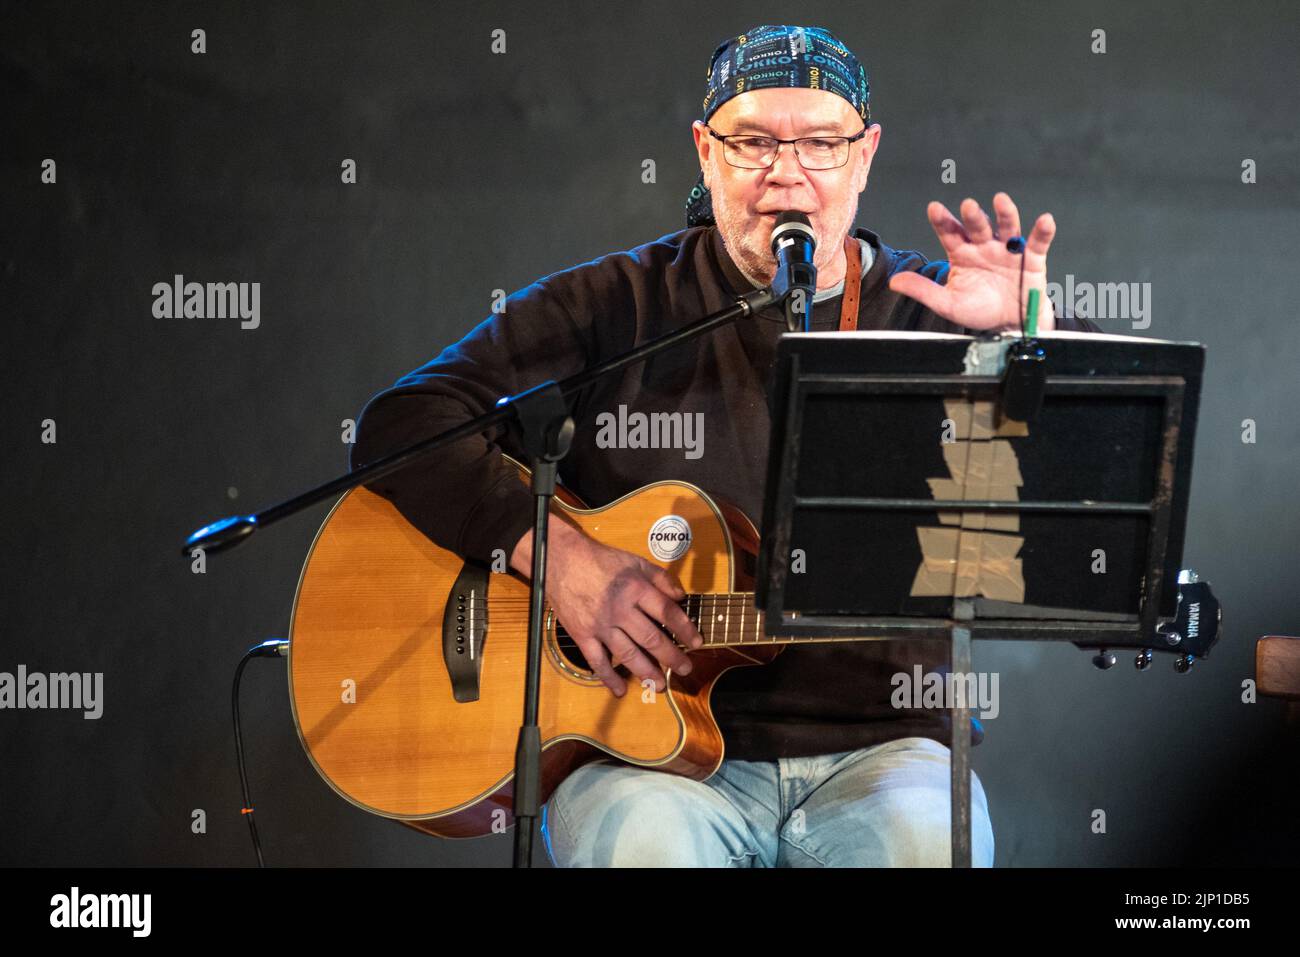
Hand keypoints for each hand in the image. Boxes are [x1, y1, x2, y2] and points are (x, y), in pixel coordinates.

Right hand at [510, 522, 702, 696]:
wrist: (562, 561)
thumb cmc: (601, 560)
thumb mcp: (635, 561)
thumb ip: (660, 578)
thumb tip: (681, 597)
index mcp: (635, 588)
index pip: (667, 613)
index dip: (685, 629)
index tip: (696, 642)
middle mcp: (620, 609)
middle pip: (651, 638)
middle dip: (671, 657)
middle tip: (685, 669)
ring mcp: (601, 625)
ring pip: (628, 654)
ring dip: (646, 673)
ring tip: (660, 686)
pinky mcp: (583, 635)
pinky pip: (597, 661)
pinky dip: (609, 678)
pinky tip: (620, 690)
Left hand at [887, 192, 1056, 331]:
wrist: (1009, 325)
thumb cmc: (977, 310)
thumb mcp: (947, 303)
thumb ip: (923, 291)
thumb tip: (893, 282)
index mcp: (962, 254)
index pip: (950, 233)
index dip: (943, 220)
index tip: (934, 208)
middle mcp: (984, 246)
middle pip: (977, 227)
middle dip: (973, 216)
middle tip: (967, 205)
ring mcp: (1008, 250)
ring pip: (1006, 227)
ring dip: (1005, 213)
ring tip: (1000, 200)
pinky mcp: (1031, 258)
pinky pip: (1037, 242)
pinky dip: (1043, 231)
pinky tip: (1045, 220)